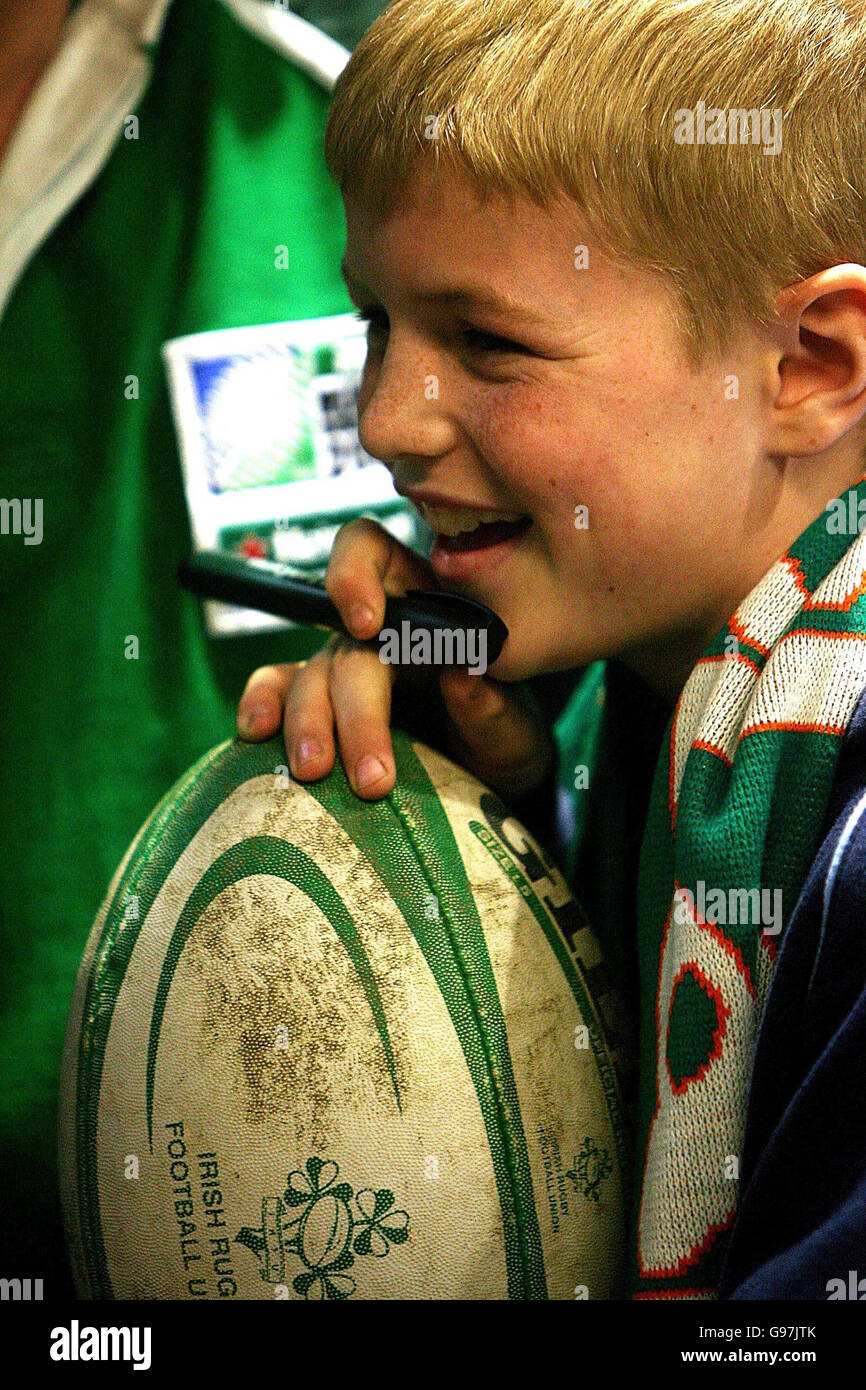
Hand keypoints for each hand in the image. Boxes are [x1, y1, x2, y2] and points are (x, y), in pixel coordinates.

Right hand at [236, 517, 555, 801]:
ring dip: (307, 722)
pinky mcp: (314, 705)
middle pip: (345, 645)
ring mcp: (339, 667)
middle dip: (353, 711)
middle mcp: (376, 630)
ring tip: (315, 772)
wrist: (486, 788)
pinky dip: (260, 707)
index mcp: (428, 607)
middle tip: (371, 776)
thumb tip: (461, 671)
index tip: (366, 625)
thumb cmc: (502, 742)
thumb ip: (492, 706)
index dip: (357, 575)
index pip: (375, 554)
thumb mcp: (515, 732)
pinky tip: (256, 734)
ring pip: (307, 676)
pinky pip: (274, 692)